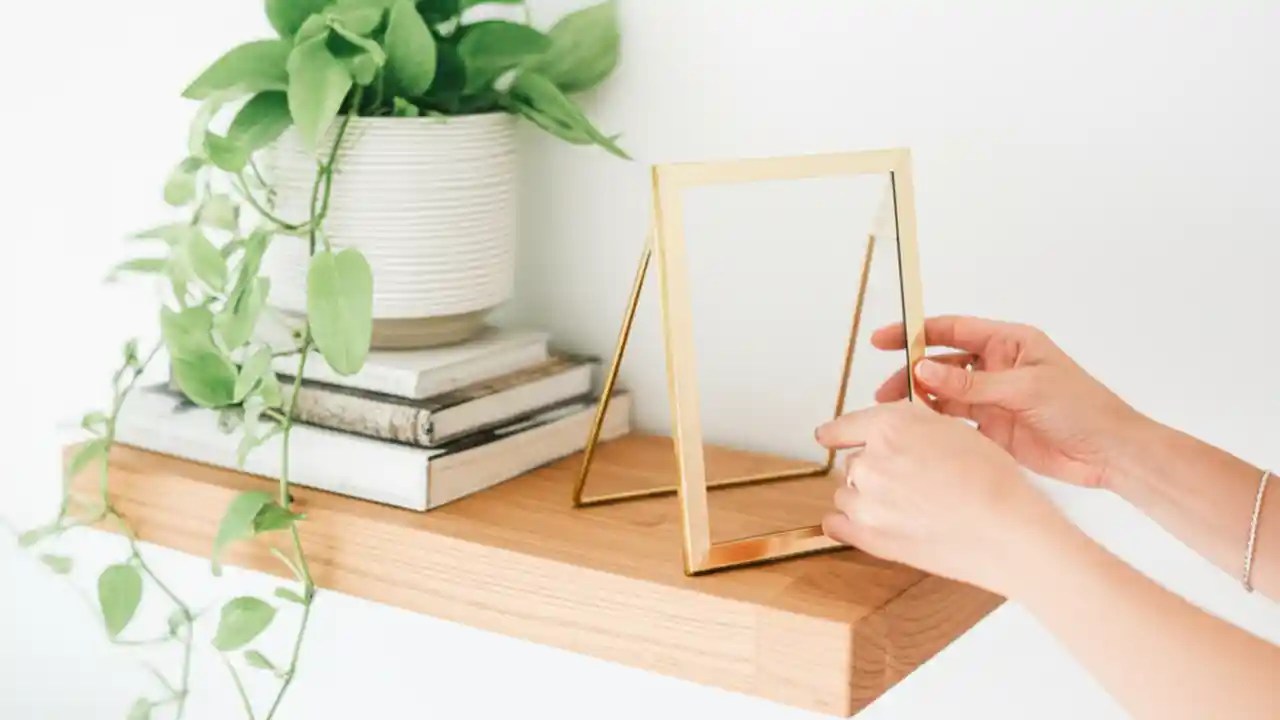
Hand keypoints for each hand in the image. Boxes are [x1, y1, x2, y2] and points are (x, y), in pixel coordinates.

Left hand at [816, 401, 1066, 593]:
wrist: (1007, 530)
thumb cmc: (991, 480)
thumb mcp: (953, 430)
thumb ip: (912, 424)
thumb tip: (890, 427)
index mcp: (889, 429)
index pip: (847, 426)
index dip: (836, 431)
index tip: (827, 435)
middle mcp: (870, 462)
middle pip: (854, 463)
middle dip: (874, 468)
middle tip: (910, 481)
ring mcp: (866, 503)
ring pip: (847, 493)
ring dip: (864, 496)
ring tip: (904, 505)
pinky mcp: (869, 538)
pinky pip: (836, 524)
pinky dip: (846, 523)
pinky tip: (866, 523)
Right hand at [872, 315, 1144, 488]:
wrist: (1109, 453)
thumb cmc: (1082, 408)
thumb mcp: (1024, 389)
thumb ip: (971, 383)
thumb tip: (924, 369)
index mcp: (1009, 343)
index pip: (952, 330)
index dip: (916, 332)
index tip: (884, 340)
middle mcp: (997, 366)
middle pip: (942, 362)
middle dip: (912, 372)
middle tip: (886, 388)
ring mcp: (993, 398)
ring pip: (945, 393)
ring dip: (921, 399)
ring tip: (897, 411)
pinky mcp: (993, 427)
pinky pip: (955, 421)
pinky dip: (936, 423)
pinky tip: (919, 428)